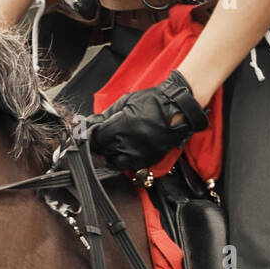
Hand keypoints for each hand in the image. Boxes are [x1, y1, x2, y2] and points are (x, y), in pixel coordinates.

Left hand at [88, 70, 207, 170]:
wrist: (178, 109)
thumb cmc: (154, 102)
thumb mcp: (125, 102)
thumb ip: (107, 115)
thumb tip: (92, 124)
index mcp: (122, 127)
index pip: (96, 139)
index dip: (92, 135)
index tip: (92, 132)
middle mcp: (129, 144)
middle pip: (103, 151)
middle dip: (100, 144)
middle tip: (103, 136)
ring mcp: (138, 155)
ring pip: (114, 162)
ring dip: (110, 154)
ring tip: (115, 144)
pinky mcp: (147, 160)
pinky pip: (129, 166)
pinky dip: (124, 160)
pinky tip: (126, 150)